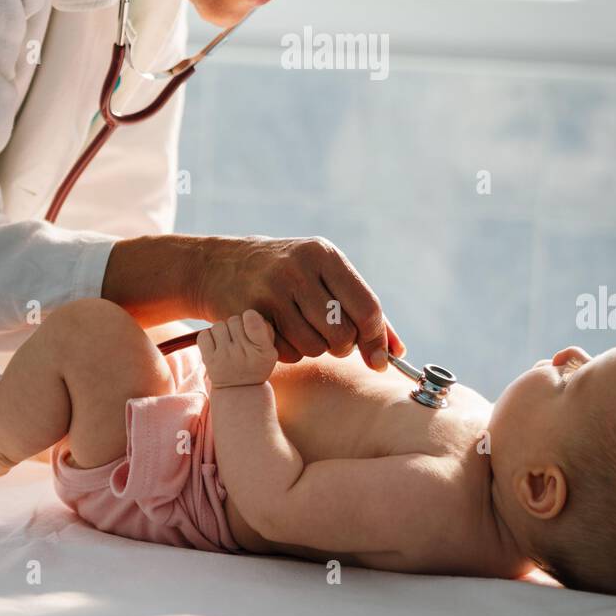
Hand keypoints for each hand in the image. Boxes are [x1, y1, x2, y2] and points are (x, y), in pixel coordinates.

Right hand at [194, 235, 406, 370]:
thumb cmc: (285, 274)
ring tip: (298, 329)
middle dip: (341, 346)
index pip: (367, 308)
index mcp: (325, 254)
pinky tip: (275, 332)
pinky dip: (286, 352)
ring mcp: (272, 290)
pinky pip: (285, 354)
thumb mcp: (324, 276)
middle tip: (328, 336)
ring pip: (315, 349)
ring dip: (312, 349)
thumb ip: (363, 311)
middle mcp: (299, 268)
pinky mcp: (249, 314)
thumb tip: (397, 353)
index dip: (376, 340)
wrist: (219, 266)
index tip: (379, 360)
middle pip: (342, 335)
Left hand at [198, 310, 278, 388]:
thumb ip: (264, 329)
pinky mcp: (209, 361)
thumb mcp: (269, 352)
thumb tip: (249, 314)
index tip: (251, 324)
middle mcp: (243, 353)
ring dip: (222, 331)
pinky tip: (216, 345)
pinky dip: (208, 337)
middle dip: (237, 325)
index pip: (252, 319)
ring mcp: (225, 357)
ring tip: (228, 343)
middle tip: (240, 339)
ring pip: (219, 326)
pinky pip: (204, 335)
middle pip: (234, 320)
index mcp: (263, 350)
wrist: (239, 391)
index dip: (250, 317)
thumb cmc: (256, 365)